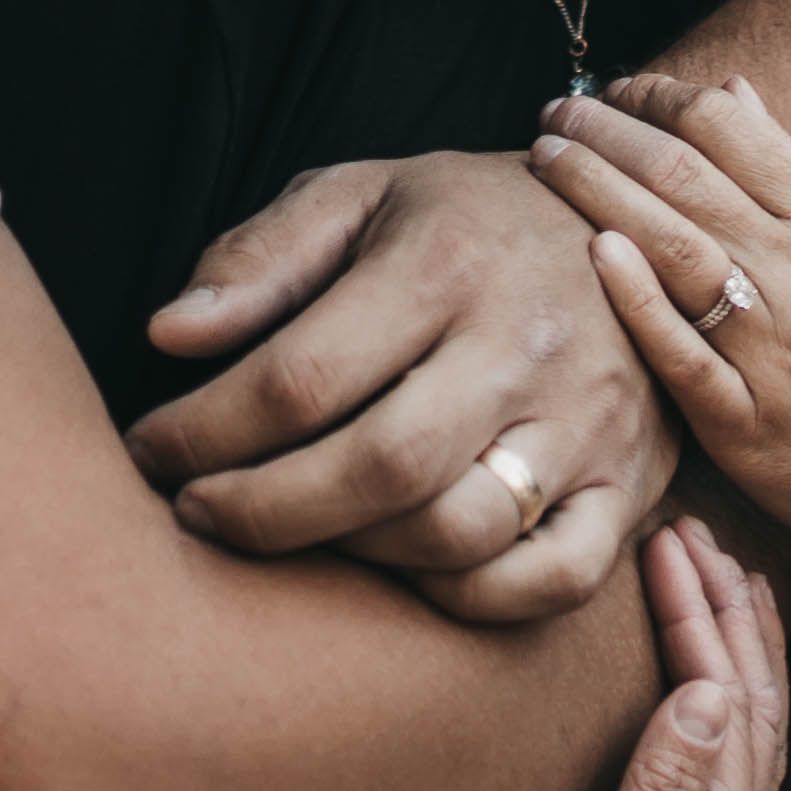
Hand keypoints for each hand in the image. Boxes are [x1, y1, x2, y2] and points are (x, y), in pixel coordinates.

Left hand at [131, 139, 667, 620]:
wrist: (642, 216)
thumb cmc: (467, 221)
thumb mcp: (361, 193)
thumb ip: (260, 256)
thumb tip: (169, 335)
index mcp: (446, 263)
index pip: (300, 377)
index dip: (203, 432)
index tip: (149, 451)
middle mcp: (526, 347)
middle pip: (378, 470)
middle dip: (261, 511)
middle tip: (195, 512)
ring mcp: (590, 424)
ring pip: (460, 533)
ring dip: (353, 554)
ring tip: (292, 527)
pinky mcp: (632, 484)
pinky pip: (550, 581)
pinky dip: (468, 596)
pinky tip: (405, 567)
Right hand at [431, 513, 786, 790]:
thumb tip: (713, 694)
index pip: (735, 712)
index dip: (708, 622)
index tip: (673, 542)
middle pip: (752, 714)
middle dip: (730, 617)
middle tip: (698, 530)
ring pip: (735, 736)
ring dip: (727, 649)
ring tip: (714, 576)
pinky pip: (702, 761)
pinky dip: (705, 698)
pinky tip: (687, 675)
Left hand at [524, 76, 790, 596]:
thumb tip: (734, 93)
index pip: (727, 127)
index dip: (657, 95)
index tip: (614, 88)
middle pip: (683, 176)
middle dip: (607, 131)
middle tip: (554, 110)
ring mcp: (775, 350)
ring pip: (672, 248)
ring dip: (598, 191)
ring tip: (544, 157)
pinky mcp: (748, 427)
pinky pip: (683, 356)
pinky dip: (639, 301)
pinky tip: (595, 255)